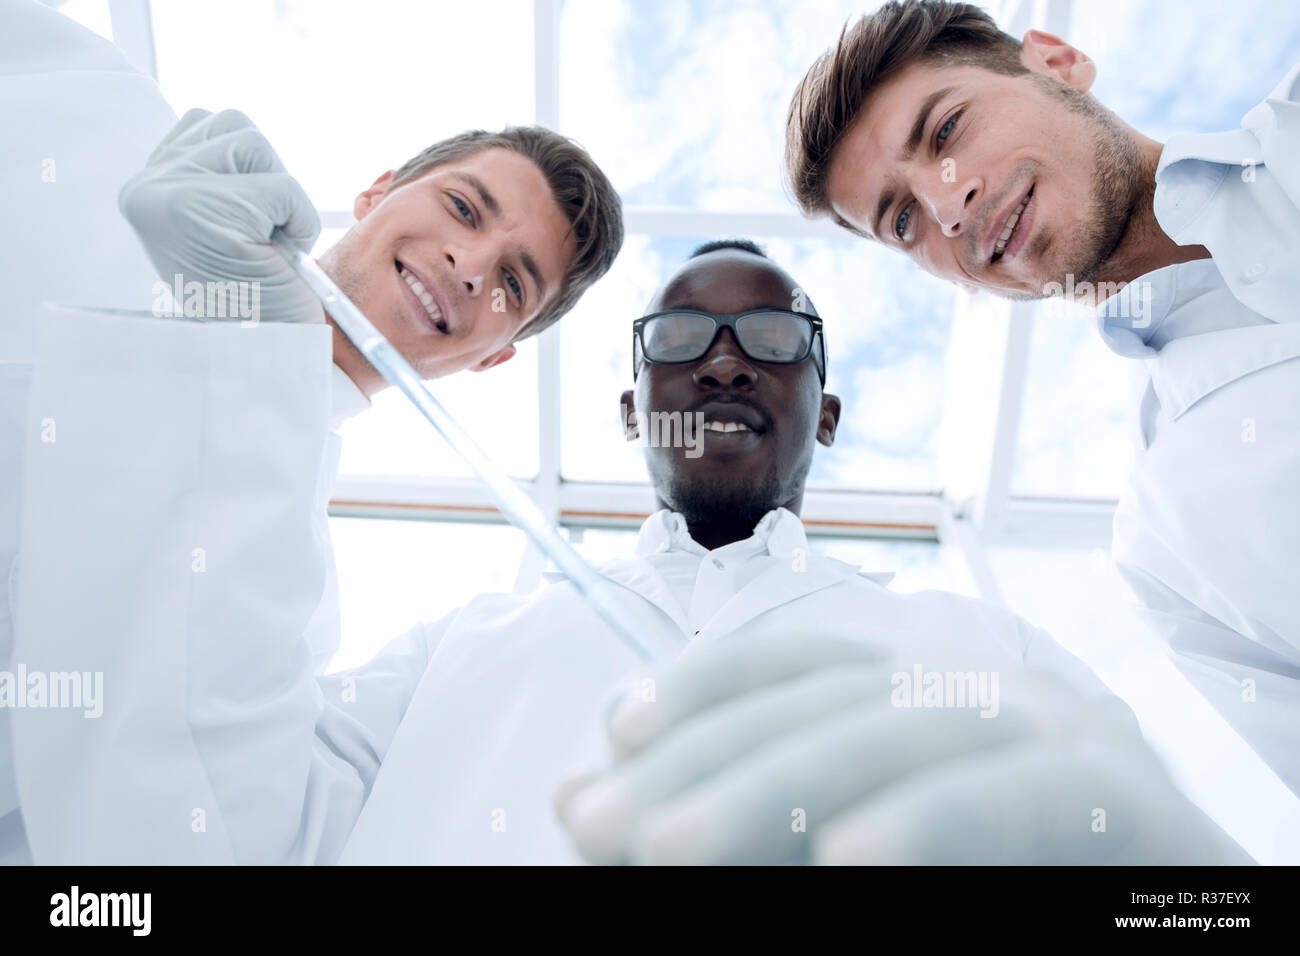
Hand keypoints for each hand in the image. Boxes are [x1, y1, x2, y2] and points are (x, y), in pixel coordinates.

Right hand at [119, 108, 321, 323]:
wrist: (263, 353)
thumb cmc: (254, 295)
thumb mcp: (223, 222)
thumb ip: (215, 174)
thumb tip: (233, 130)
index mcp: (144, 188)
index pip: (206, 122)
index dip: (250, 171)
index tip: (245, 226)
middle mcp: (144, 186)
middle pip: (235, 125)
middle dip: (267, 178)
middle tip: (258, 238)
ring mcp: (169, 196)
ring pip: (256, 147)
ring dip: (283, 198)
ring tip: (266, 245)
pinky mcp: (205, 212)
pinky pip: (284, 188)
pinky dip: (297, 221)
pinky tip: (275, 256)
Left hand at [555, 631, 1250, 864]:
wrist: (1160, 923)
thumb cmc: (1002, 876)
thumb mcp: (833, 851)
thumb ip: (734, 828)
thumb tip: (578, 795)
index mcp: (928, 701)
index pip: (802, 672)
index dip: (704, 692)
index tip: (613, 731)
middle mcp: (988, 698)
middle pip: (829, 701)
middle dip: (705, 757)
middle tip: (597, 820)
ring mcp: (1061, 735)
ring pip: (901, 733)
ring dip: (775, 790)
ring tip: (666, 851)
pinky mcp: (1128, 795)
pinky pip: (1019, 795)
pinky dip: (928, 822)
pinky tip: (845, 861)